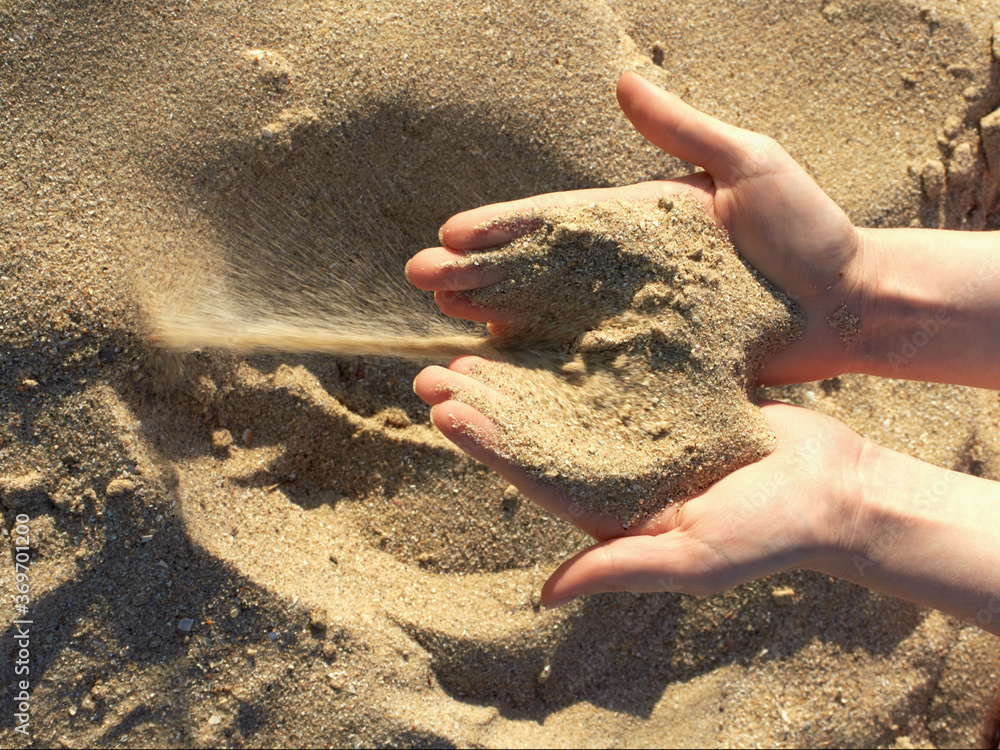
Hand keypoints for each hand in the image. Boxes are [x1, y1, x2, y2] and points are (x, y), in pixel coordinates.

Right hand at [407, 70, 871, 384]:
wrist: (852, 304)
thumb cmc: (810, 229)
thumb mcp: (750, 165)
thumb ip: (684, 131)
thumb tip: (622, 83)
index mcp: (638, 221)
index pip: (556, 221)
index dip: (503, 228)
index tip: (449, 233)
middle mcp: (626, 272)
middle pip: (538, 271)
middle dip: (477, 273)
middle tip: (419, 278)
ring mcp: (636, 319)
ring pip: (550, 319)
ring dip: (495, 319)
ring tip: (443, 324)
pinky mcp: (653, 362)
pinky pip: (587, 366)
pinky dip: (543, 370)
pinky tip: (502, 372)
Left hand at [414, 358, 867, 605]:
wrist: (835, 488)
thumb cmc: (770, 533)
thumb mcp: (694, 557)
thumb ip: (621, 567)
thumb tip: (546, 596)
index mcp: (607, 507)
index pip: (532, 475)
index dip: (486, 443)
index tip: (445, 410)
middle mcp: (611, 464)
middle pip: (534, 428)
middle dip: (484, 400)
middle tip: (432, 369)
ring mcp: (636, 425)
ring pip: (564, 387)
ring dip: (519, 361)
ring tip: (472, 328)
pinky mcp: (664, 390)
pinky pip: (612, 358)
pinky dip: (578, 334)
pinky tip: (545, 303)